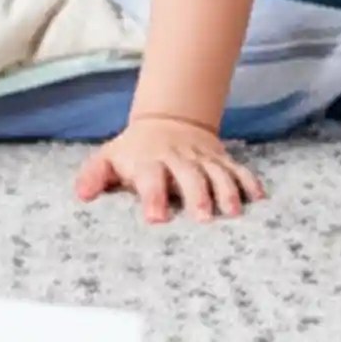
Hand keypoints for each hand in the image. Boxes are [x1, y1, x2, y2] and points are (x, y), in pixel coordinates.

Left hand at [75, 117, 264, 223]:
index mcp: (148, 162)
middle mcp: (178, 159)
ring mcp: (202, 159)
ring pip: (217, 173)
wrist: (167, 122)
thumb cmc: (134, 153)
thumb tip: (82, 195)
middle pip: (189, 175)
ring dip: (226, 191)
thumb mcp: (109, 159)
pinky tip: (259, 199)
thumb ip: (94, 176)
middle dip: (197, 195)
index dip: (153, 196)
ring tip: (234, 213)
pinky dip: (249, 182)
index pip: (150, 177)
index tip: (156, 218)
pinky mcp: (221, 160)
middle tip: (204, 219)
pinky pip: (238, 169)